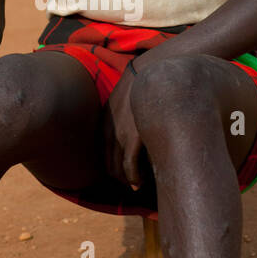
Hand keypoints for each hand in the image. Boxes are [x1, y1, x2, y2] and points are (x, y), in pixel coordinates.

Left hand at [103, 67, 146, 189]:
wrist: (152, 72)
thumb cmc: (144, 86)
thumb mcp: (126, 99)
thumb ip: (123, 116)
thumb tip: (131, 131)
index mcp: (105, 122)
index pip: (104, 154)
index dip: (114, 167)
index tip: (126, 174)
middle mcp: (109, 131)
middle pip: (109, 165)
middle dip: (120, 178)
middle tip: (133, 184)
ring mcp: (121, 135)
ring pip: (118, 170)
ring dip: (127, 181)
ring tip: (138, 185)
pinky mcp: (134, 138)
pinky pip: (130, 168)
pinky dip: (134, 178)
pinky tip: (141, 182)